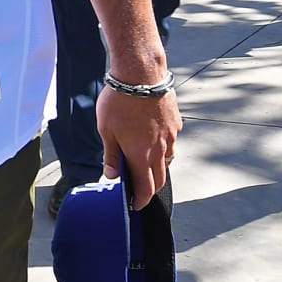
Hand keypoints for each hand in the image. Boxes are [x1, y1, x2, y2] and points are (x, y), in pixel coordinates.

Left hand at [97, 85, 179, 207]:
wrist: (141, 76)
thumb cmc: (118, 102)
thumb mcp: (106, 130)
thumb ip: (110, 154)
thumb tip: (111, 175)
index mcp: (140, 154)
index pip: (146, 187)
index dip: (142, 199)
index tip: (136, 205)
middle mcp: (160, 149)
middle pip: (160, 178)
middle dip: (150, 187)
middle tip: (140, 188)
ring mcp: (170, 136)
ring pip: (167, 159)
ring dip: (157, 165)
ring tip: (143, 161)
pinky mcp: (176, 123)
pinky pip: (171, 141)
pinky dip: (162, 146)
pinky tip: (151, 137)